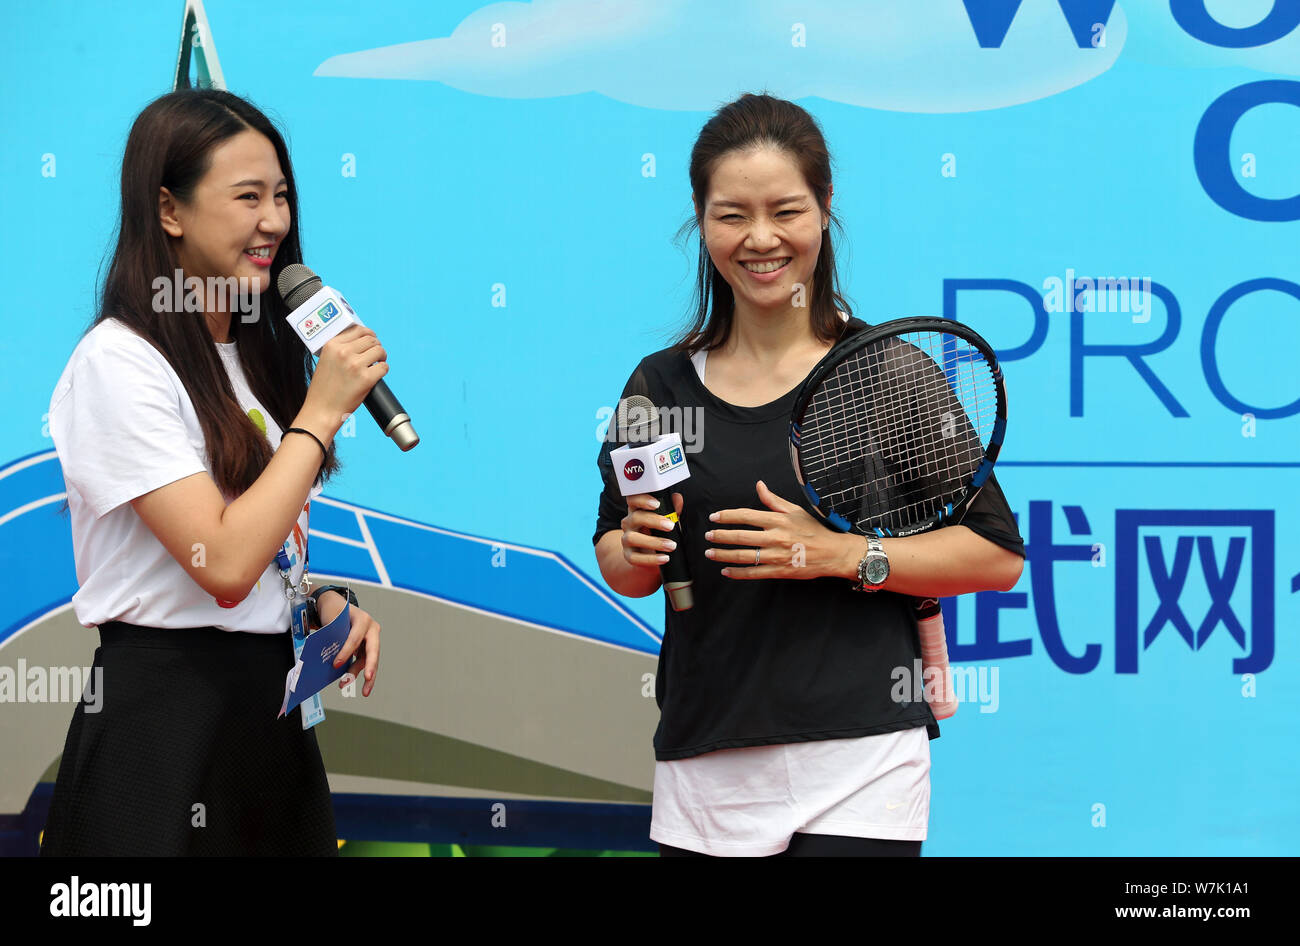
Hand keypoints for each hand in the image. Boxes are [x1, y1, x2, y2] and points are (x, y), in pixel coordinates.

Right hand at [301, 324, 388, 434]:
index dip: (368, 334)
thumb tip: (360, 340)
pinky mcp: (366, 378)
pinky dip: (383, 370)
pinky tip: (377, 374)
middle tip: (376, 354)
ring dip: (382, 356)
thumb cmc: (324, 388)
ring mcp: (355, 365)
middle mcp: (343, 352)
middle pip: (371, 339)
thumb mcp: (326, 361)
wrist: (322, 410)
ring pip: (379, 350)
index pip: (357, 329)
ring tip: (378, 363)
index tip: (371, 338)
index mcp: (332, 345)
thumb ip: (339, 349)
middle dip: (376, 346)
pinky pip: (384, 367)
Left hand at [317, 590, 380, 696]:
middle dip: (371, 666)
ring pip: (368, 659)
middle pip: (372, 650)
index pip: (355, 638)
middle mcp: (371, 630)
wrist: (335, 606)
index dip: (346, 652)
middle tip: (368, 678)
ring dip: (360, 674)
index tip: (336, 664)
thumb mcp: (332, 619)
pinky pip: (363, 661)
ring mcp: (369, 639)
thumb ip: (334, 636)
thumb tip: (332, 658)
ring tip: (350, 685)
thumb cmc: (334, 611)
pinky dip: (357, 671)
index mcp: (363, 619)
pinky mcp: (365, 647)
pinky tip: (350, 680)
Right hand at [619, 492, 683, 569]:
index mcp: (637, 510)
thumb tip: (677, 499)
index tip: (657, 504)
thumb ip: (672, 510)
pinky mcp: (628, 555)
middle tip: (671, 526)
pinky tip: (664, 558)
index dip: (642, 499)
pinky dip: (651, 559)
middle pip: (635, 517)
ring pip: (632, 538)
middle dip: (654, 521)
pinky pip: (635, 558)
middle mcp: (629, 523)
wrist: (649, 556)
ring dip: (654, 542)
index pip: (633, 500)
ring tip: (671, 545)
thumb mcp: (667, 520)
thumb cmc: (658, 533)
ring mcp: (626, 539)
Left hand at [705, 480, 856, 580]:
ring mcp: (776, 555)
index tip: (714, 517)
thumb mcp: (795, 510)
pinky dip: (738, 573)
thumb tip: (759, 485)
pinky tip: (726, 572)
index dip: (727, 516)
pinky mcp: (779, 571)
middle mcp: (775, 537)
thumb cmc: (814, 530)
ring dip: (723, 555)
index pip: (746, 515)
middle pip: (740, 536)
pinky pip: (754, 573)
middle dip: (720, 536)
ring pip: (744, 556)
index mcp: (778, 520)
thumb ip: (773, 500)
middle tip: (708, 535)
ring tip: (710, 553)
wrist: (833, 553)